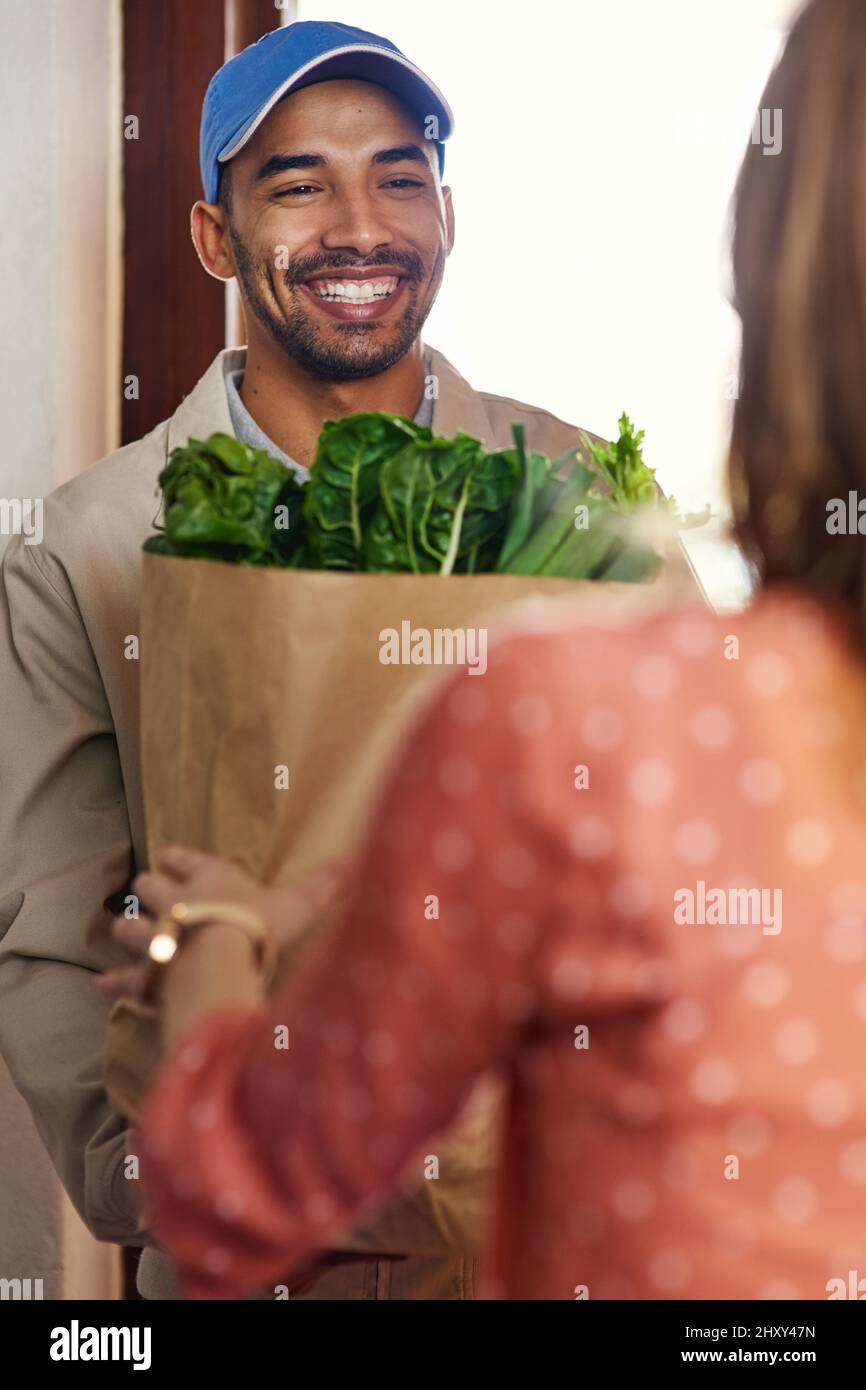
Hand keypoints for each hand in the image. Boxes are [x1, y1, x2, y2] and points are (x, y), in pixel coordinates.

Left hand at [97, 846, 351, 1002]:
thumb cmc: (260, 927)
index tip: (168, 854)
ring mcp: (161, 940)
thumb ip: (329, 882)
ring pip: (132, 927)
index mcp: (213, 881)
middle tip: (147, 890)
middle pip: (151, 887)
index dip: (179, 857)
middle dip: (149, 889)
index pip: (190, 860)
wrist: (222, 960)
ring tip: (126, 930)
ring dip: (130, 929)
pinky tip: (103, 984)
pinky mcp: (151, 977)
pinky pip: (128, 979)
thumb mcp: (301, 902)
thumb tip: (364, 857)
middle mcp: (180, 903)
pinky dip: (117, 982)